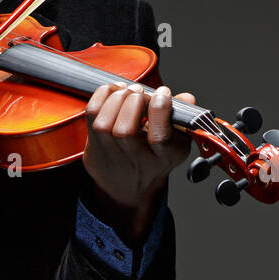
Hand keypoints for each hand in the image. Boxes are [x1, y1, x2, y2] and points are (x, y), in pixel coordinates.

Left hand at [83, 83, 195, 242]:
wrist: (130, 187)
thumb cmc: (155, 155)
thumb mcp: (177, 140)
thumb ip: (183, 116)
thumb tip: (186, 98)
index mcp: (166, 157)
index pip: (159, 138)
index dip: (159, 111)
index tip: (162, 93)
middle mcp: (137, 160)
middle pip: (125, 131)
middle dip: (133, 102)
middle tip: (140, 92)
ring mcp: (112, 157)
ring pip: (105, 126)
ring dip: (115, 100)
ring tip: (127, 91)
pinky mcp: (95, 150)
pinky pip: (92, 118)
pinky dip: (100, 98)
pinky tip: (113, 92)